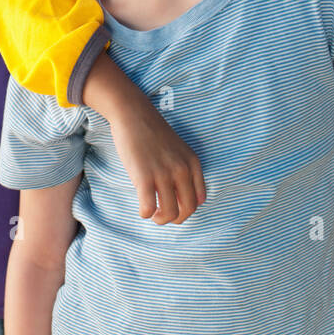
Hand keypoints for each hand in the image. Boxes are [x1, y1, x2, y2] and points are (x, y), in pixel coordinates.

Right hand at [108, 100, 206, 225]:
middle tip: (162, 215)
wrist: (134, 114)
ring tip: (152, 213)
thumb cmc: (153, 133)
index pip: (199, 200)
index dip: (186, 209)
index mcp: (193, 163)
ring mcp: (163, 174)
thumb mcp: (178, 150)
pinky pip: (148, 208)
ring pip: (170, 213)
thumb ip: (184, 170)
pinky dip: (145, 214)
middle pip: (187, 210)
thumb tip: (181, 200)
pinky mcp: (144, 177)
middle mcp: (182, 170)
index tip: (175, 206)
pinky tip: (142, 208)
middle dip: (175, 219)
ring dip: (160, 220)